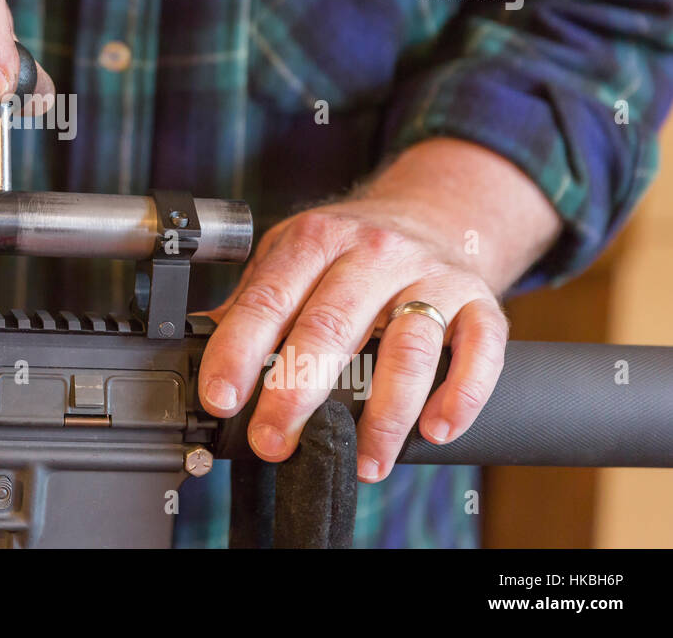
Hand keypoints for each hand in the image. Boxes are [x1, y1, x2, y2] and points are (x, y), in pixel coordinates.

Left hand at [197, 139, 560, 481]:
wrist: (432, 212)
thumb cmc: (350, 248)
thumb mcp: (291, 255)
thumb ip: (251, 301)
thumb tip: (194, 347)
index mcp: (316, 240)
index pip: (269, 298)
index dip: (239, 351)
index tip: (221, 398)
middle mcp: (374, 253)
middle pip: (331, 326)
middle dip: (297, 392)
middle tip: (274, 440)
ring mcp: (431, 276)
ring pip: (408, 347)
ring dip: (385, 414)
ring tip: (365, 461)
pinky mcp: (480, 302)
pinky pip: (479, 351)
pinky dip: (461, 394)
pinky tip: (436, 430)